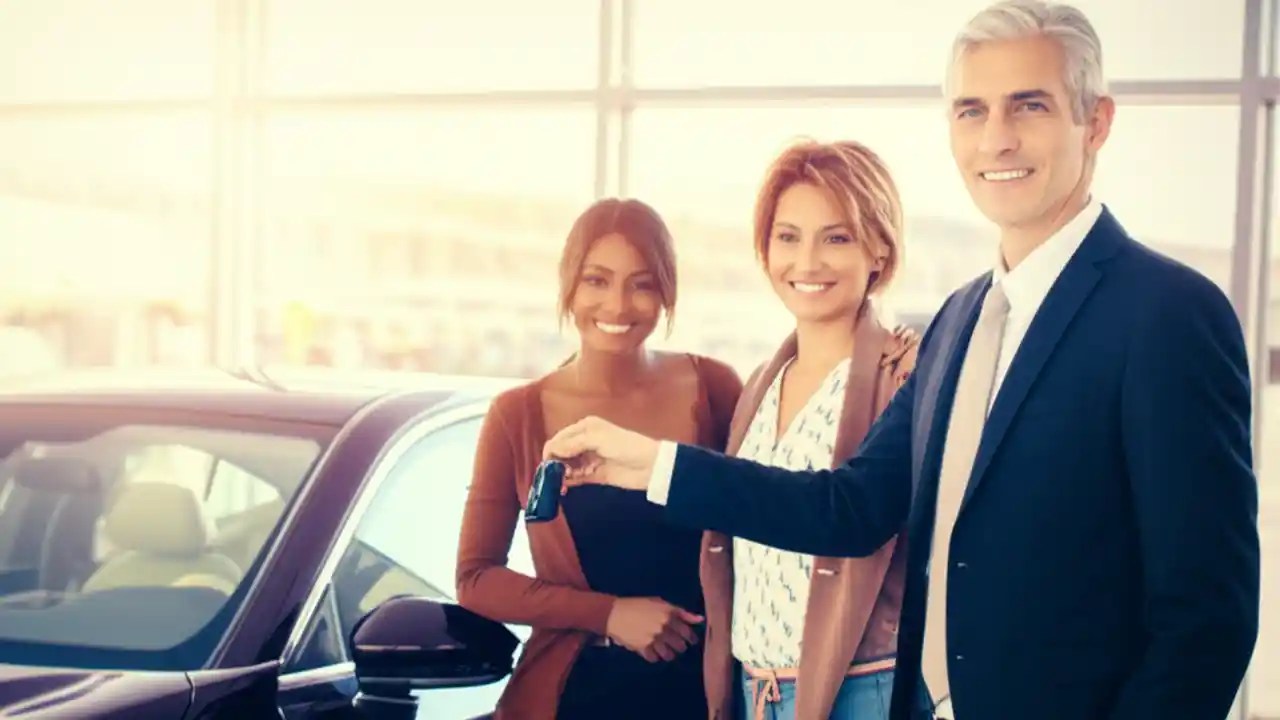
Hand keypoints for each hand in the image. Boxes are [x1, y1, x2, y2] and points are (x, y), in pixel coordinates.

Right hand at [542, 416, 658, 491]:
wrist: (649, 466)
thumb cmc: (625, 445)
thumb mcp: (597, 438)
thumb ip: (573, 444)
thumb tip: (551, 451)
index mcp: (584, 427)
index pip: (559, 438)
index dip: (552, 450)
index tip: (547, 464)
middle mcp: (584, 441)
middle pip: (560, 452)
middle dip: (554, 463)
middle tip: (554, 475)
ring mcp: (588, 459)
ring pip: (566, 466)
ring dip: (560, 474)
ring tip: (562, 482)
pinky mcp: (593, 475)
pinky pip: (575, 478)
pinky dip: (568, 482)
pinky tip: (565, 487)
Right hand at [605, 597, 702, 661]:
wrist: (614, 613)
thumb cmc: (638, 605)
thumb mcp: (660, 603)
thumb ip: (681, 612)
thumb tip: (700, 619)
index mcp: (669, 613)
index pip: (688, 631)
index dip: (691, 638)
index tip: (691, 641)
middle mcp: (664, 626)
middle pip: (681, 646)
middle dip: (680, 646)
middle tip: (675, 644)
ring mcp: (654, 638)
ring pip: (670, 655)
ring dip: (668, 654)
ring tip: (663, 649)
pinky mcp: (643, 648)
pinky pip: (655, 659)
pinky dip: (654, 656)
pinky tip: (651, 650)